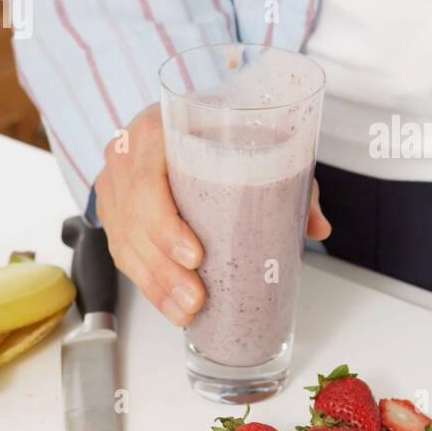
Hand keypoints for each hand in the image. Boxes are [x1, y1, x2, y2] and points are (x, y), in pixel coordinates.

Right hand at [95, 103, 330, 325]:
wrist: (185, 120)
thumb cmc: (216, 131)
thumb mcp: (257, 145)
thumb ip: (290, 182)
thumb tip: (318, 227)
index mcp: (156, 129)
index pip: (148, 182)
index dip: (165, 225)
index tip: (196, 256)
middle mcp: (127, 155)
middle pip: (135, 221)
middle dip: (165, 270)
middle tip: (197, 298)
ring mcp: (114, 184)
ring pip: (125, 243)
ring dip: (155, 285)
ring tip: (187, 311)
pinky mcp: (113, 209)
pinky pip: (122, 251)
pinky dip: (146, 282)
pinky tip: (170, 304)